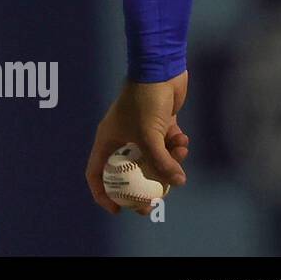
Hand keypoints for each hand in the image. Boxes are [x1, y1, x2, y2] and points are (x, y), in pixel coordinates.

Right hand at [85, 70, 189, 213]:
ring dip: (169, 161)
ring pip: (154, 160)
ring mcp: (141, 133)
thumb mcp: (150, 135)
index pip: (97, 172)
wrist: (160, 69)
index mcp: (108, 140)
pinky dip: (177, 146)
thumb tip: (177, 182)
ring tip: (180, 152)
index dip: (103, 193)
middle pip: (129, 172)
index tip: (118, 209)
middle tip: (157, 201)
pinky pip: (167, 146)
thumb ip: (162, 162)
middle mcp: (121, 139)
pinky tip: (183, 138)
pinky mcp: (160, 126)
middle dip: (145, 187)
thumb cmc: (145, 100)